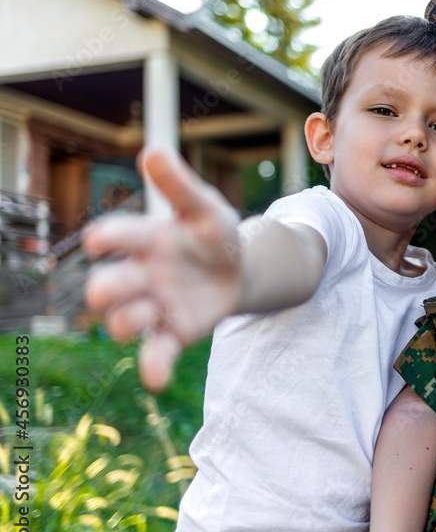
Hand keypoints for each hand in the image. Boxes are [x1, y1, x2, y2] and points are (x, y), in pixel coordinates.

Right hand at [83, 149, 241, 391]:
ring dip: (127, 322)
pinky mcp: (174, 332)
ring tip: (143, 316)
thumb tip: (153, 151)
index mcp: (146, 240)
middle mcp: (141, 275)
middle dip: (106, 289)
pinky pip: (157, 353)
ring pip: (126, 321)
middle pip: (111, 285)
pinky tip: (156, 380)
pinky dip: (154, 368)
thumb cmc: (213, 233)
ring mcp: (155, 305)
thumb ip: (180, 185)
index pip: (119, 237)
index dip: (108, 238)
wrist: (241, 269)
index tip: (98, 240)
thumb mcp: (205, 208)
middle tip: (104, 292)